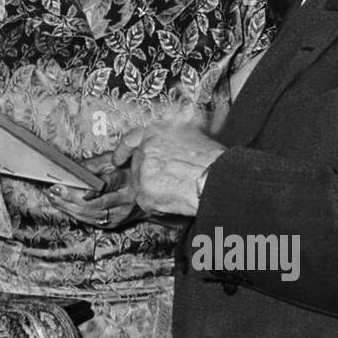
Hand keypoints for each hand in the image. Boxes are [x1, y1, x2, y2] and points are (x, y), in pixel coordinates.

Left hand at [47, 153, 141, 230]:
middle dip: (72, 197)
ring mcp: (120, 214)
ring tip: (52, 196)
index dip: (92, 189)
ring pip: (91, 214)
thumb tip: (73, 167)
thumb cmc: (127, 171)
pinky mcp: (114, 223)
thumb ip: (94, 163)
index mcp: (127, 180)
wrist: (146, 192)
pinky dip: (74, 213)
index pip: (109, 185)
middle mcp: (125, 200)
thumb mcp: (114, 160)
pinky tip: (62, 206)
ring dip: (69, 206)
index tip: (75, 187)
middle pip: (96, 203)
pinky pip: (90, 220)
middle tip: (55, 190)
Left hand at [112, 118, 226, 217]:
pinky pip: (147, 203)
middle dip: (149, 175)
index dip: (123, 151)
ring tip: (178, 190)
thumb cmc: (213, 159)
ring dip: (155, 190)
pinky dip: (159, 205)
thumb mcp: (191, 135)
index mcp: (155, 132)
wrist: (218, 179)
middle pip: (137, 166)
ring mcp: (143, 172)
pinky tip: (176, 200)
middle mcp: (145, 150)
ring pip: (142, 185)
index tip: (119, 160)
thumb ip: (171, 138)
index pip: (130, 140)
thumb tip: (167, 141)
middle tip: (168, 182)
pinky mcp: (145, 193)